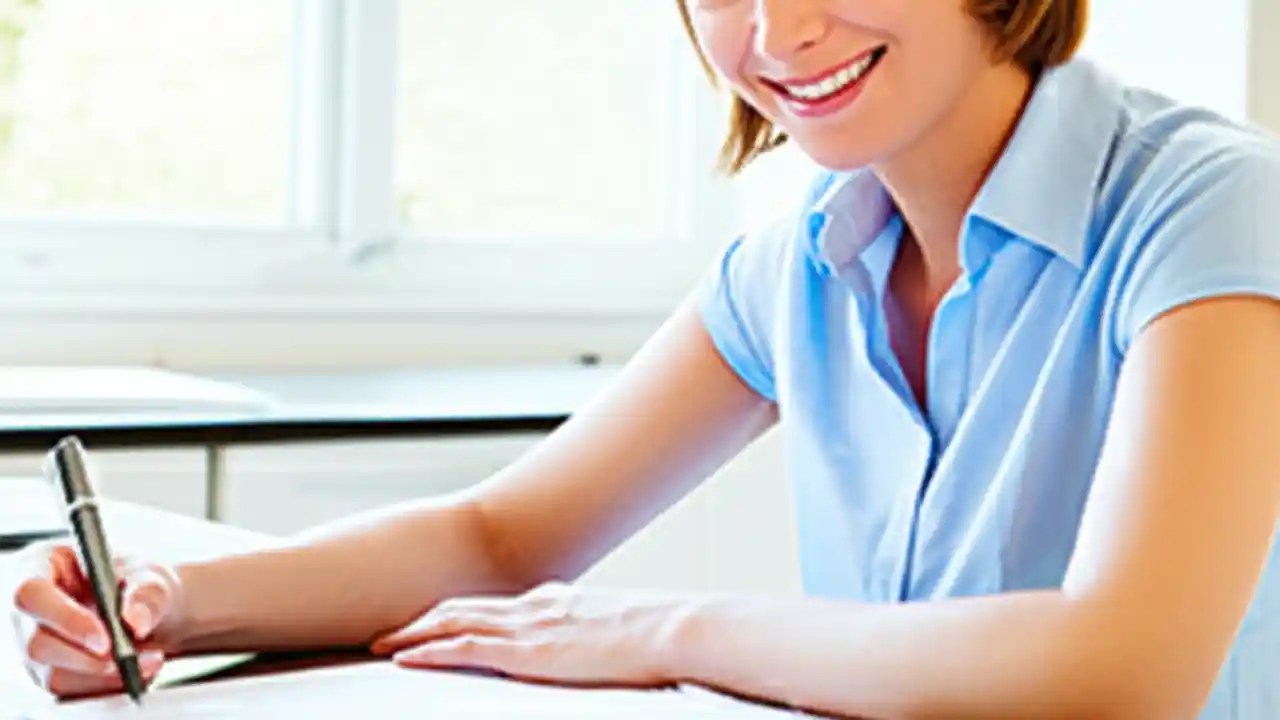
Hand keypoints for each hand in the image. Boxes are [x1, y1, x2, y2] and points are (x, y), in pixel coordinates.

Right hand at [8, 543, 182, 697]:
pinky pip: (71, 688)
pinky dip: (107, 684)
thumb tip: (135, 621)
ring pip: (53, 673)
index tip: (105, 639)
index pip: (33, 594)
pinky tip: (138, 670)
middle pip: (38, 643)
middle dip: (87, 657)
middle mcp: (33, 608)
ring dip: (102, 675)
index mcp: (44, 566)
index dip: (65, 619)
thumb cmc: (138, 580)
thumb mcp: (150, 574)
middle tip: (128, 657)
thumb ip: (146, 592)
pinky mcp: (52, 670)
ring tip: (147, 661)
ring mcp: (37, 642)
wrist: (149, 609)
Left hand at [369, 582, 691, 687]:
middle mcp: (534, 604)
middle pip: (462, 606)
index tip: (431, 621)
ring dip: (413, 632)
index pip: (492, 604)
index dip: (455, 612)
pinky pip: (465, 648)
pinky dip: (430, 651)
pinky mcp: (530, 650)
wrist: (674, 628)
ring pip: (453, 621)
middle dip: (421, 618)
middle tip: (387, 631)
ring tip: (381, 644)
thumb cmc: (659, 634)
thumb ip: (592, 632)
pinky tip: (405, 659)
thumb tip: (593, 644)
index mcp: (555, 599)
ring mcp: (530, 625)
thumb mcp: (617, 628)